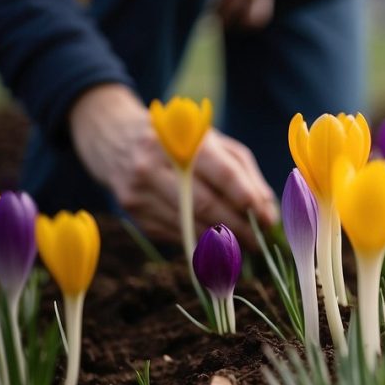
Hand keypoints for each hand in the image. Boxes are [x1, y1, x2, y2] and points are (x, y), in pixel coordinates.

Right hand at [70, 84, 277, 245]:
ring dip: (222, 241)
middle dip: (239, 227)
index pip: (223, 174)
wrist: (115, 139)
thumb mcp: (213, 142)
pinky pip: (175, 234)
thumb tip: (266, 208)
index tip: (269, 219)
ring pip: (191, 226)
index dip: (249, 200)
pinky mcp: (133, 212)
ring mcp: (140, 190)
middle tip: (260, 240)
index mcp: (183, 140)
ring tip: (245, 245)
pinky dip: (200, 241)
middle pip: (207, 205)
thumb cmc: (179, 141)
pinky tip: (216, 244)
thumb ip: (243, 172)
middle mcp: (156, 165)